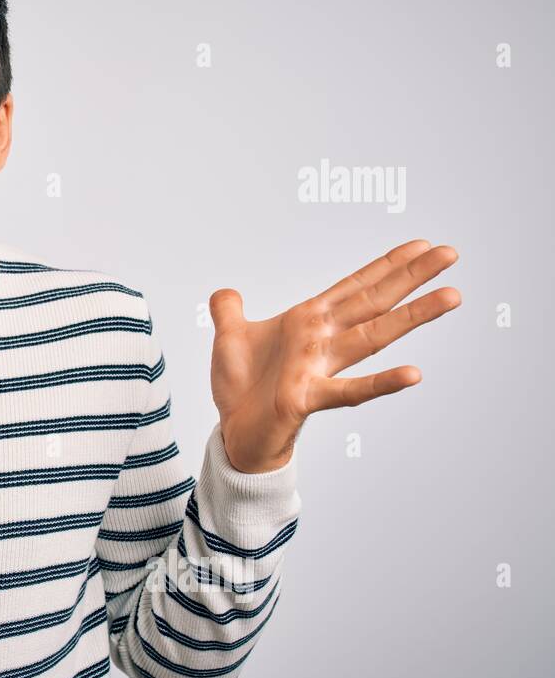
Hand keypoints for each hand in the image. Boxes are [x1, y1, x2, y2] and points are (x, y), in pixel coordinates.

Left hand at [208, 239, 460, 472]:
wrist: (235, 432)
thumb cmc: (240, 389)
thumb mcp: (228, 339)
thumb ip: (229, 312)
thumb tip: (225, 292)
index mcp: (306, 322)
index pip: (354, 287)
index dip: (386, 265)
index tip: (421, 245)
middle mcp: (321, 341)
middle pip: (374, 302)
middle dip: (411, 277)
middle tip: (450, 253)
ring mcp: (319, 368)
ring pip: (373, 337)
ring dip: (412, 317)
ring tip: (450, 296)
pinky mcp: (308, 397)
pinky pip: (350, 390)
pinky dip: (381, 383)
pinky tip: (413, 374)